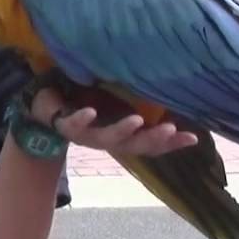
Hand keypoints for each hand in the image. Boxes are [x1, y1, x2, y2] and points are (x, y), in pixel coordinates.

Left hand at [30, 86, 198, 157]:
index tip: (192, 137)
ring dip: (123, 130)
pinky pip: (75, 124)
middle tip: (172, 130)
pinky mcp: (66, 125)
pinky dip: (83, 118)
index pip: (151, 144)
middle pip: (134, 146)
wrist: (46, 107)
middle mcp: (107, 140)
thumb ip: (137, 102)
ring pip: (107, 138)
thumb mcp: (116, 102)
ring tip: (138, 120)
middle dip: (153, 139)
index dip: (171, 143)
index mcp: (122, 136)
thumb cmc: (88, 103)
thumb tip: (168, 92)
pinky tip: (91, 111)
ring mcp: (87, 135)